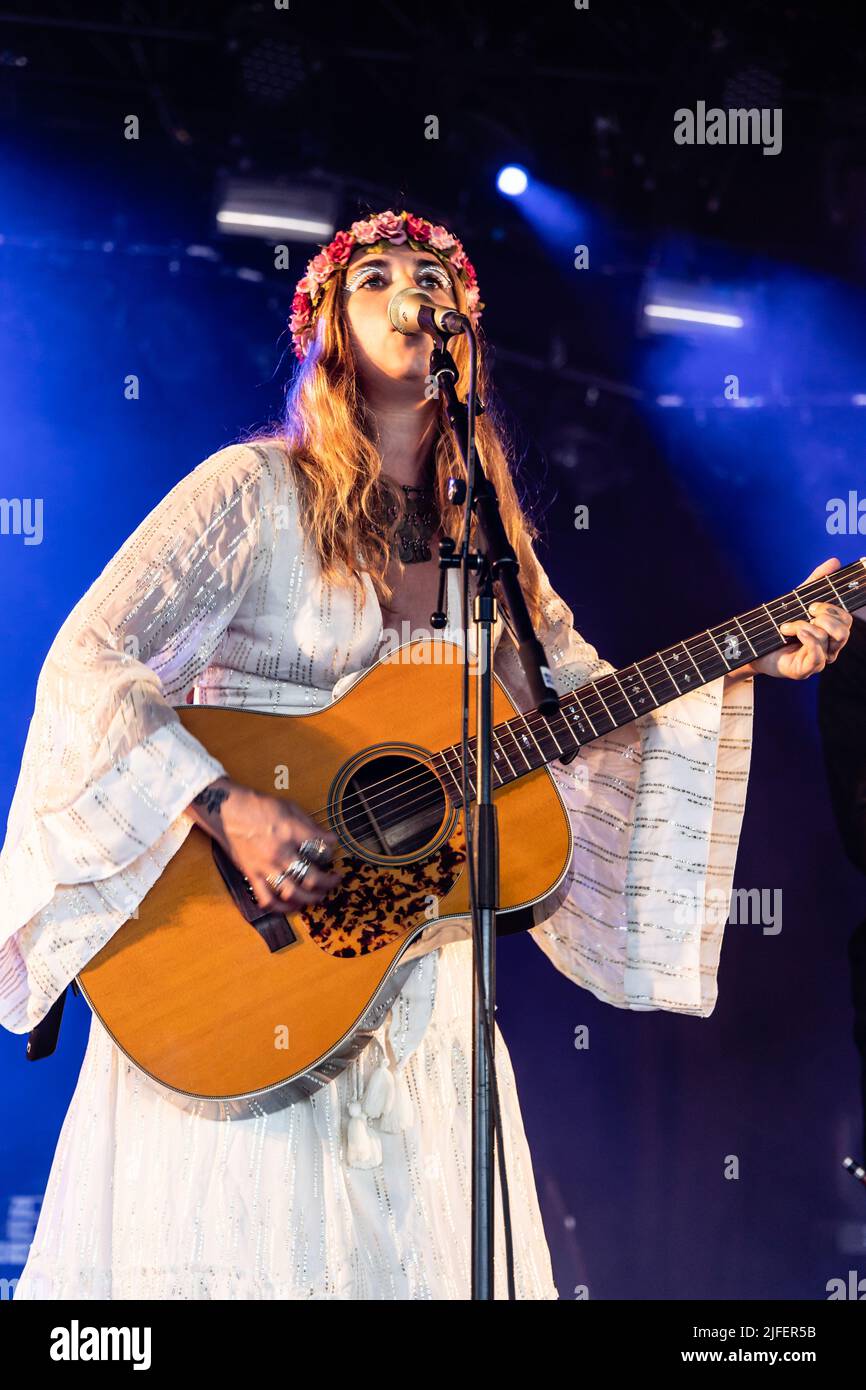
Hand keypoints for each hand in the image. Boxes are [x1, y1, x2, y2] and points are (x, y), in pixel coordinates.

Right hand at [187, 776, 341, 910]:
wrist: (226, 810)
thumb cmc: (257, 806)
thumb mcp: (289, 807)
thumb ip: (310, 825)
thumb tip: (330, 838)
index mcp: (291, 833)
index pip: (321, 850)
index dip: (331, 854)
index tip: (332, 854)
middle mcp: (279, 852)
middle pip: (311, 877)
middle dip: (328, 883)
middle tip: (334, 881)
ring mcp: (264, 866)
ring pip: (292, 893)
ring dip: (309, 898)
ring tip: (319, 897)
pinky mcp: (251, 875)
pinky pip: (267, 899)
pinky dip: (281, 907)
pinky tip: (292, 906)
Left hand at [736, 558, 852, 681]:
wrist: (751, 647)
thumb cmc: (776, 626)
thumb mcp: (796, 601)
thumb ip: (815, 582)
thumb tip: (835, 562)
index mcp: (829, 633)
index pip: (846, 619)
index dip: (834, 608)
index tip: (813, 604)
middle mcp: (828, 648)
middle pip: (844, 629)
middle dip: (825, 616)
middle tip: (805, 612)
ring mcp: (818, 660)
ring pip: (829, 638)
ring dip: (806, 626)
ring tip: (787, 626)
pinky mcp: (806, 670)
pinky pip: (817, 654)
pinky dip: (804, 637)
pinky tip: (788, 632)